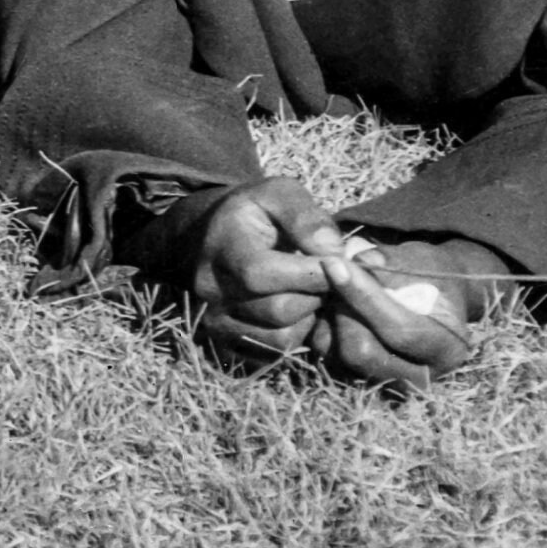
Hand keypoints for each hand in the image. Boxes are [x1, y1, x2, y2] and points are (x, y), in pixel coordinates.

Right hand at [171, 175, 343, 363]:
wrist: (208, 236)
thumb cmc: (252, 212)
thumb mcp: (278, 193)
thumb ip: (306, 216)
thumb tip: (334, 253)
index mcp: (222, 250)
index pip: (262, 274)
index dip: (311, 273)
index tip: (338, 262)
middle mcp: (212, 292)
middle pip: (279, 310)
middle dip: (316, 295)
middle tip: (328, 278)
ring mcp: (216, 321)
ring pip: (281, 339)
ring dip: (309, 319)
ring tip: (312, 292)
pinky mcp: (226, 343)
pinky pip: (275, 354)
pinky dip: (297, 336)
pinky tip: (300, 310)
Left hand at [307, 238, 498, 390]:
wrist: (430, 297)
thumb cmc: (428, 275)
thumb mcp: (420, 261)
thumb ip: (391, 263)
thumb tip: (357, 261)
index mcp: (447, 350)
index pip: (399, 330)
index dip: (363, 295)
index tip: (335, 263)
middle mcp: (417, 378)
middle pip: (361, 351)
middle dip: (343, 308)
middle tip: (334, 270)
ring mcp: (383, 382)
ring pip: (336, 352)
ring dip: (329, 312)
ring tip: (337, 283)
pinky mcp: (354, 377)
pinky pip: (323, 349)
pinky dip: (321, 320)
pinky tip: (332, 298)